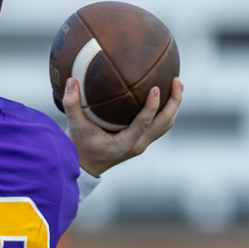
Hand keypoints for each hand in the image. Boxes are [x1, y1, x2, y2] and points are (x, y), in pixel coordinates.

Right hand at [64, 76, 181, 177]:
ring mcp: (142, 144)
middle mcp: (137, 145)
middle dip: (174, 102)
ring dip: (174, 106)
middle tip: (177, 80)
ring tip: (177, 85)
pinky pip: (160, 125)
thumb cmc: (79, 147)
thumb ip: (71, 104)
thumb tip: (71, 80)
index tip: (157, 88)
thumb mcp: (74, 127)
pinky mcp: (142, 141)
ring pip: (166, 125)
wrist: (84, 167)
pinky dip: (165, 110)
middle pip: (164, 123)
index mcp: (125, 143)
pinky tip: (164, 95)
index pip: (144, 124)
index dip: (152, 107)